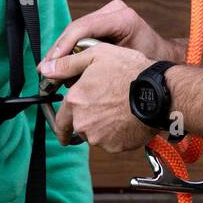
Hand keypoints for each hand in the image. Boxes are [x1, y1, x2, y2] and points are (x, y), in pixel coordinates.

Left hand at [39, 43, 156, 152]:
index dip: (61, 126)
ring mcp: (100, 137)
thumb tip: (45, 69)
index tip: (63, 132)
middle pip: (80, 127)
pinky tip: (127, 119)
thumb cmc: (129, 72)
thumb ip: (67, 64)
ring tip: (120, 110)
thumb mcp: (96, 56)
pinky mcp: (116, 146)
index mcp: (76, 101)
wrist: (157, 94)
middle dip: (89, 119)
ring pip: (96, 135)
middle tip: (106, 106)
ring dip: (103, 127)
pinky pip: (112, 142)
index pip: (60, 121)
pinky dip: (117, 134)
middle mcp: (84, 122)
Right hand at [44, 0, 182, 63]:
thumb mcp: (124, 65)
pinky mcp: (102, 20)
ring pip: (75, 31)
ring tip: (48, 71)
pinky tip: (59, 65)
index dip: (63, 46)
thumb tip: (69, 77)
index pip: (83, 27)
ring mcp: (107, 13)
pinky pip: (80, 33)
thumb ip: (99, 66)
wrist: (164, 56)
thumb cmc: (151, 63)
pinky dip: (69, 49)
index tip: (51, 64)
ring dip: (61, 51)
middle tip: (44, 71)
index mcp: (121, 17)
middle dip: (58, 50)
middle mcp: (113, 10)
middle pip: (75, 28)